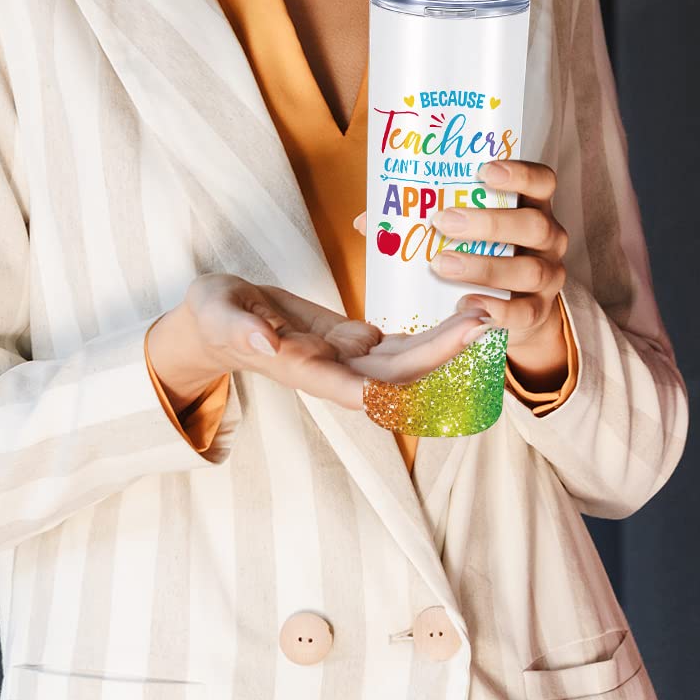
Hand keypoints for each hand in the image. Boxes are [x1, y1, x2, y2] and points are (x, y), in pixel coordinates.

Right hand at [147, 274, 493, 412]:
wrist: (218, 322)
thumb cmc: (212, 315)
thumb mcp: (216, 312)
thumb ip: (240, 328)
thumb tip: (266, 342)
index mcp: (298, 366)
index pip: (351, 387)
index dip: (394, 387)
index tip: (436, 378)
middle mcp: (330, 370)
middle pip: (394, 373)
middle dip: (440, 352)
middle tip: (483, 320)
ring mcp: (345, 357)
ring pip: (406, 357)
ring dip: (447, 341)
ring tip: (487, 312)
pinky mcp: (353, 340)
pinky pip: (400, 343)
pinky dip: (431, 331)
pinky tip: (463, 312)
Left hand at [354, 159, 569, 384]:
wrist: (515, 310)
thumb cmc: (484, 255)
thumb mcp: (468, 232)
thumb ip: (425, 219)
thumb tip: (368, 221)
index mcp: (533, 206)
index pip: (542, 180)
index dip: (519, 174)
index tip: (484, 171)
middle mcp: (549, 238)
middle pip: (534, 225)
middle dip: (490, 223)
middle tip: (444, 221)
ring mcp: (548, 276)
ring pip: (529, 269)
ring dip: (485, 267)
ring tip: (443, 264)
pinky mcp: (540, 313)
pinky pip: (524, 312)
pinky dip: (496, 309)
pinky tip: (466, 305)